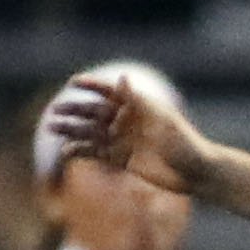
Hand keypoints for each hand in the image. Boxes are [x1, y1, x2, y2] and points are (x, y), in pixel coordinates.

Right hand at [45, 73, 214, 194]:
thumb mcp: (162, 120)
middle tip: (55, 110)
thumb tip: (122, 77)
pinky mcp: (122, 160)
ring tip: (53, 128)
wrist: (196, 172)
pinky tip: (67, 151)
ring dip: (72, 130)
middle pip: (95, 112)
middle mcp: (127, 120)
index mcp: (138, 105)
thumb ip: (139, 101)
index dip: (92, 86)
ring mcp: (123, 140)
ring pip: (91, 132)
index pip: (110, 91)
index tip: (74, 82)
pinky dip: (81, 151)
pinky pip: (96, 153)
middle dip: (75, 110)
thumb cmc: (184, 142)